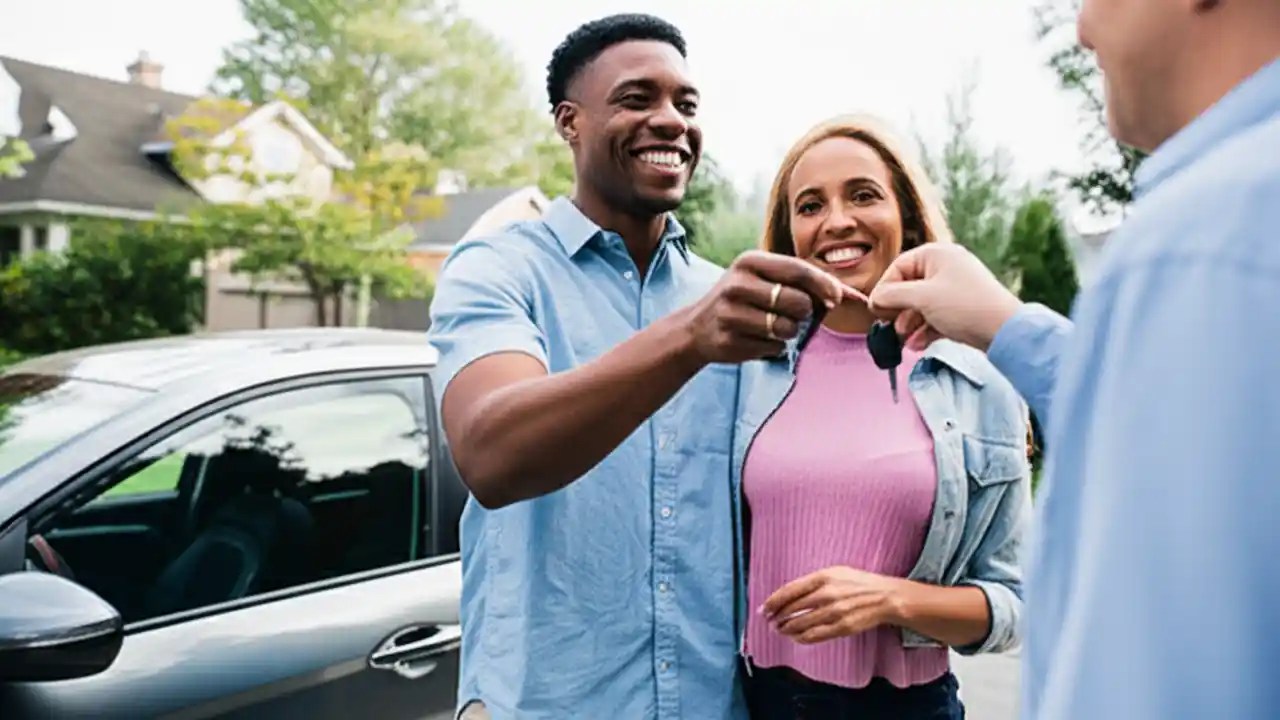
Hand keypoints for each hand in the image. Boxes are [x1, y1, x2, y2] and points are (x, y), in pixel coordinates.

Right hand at [680, 250, 865, 364]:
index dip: (824, 285)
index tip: (838, 298)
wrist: (697, 327)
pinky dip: (772, 347)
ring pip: (787, 329)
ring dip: (788, 333)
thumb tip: (850, 296)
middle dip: (804, 313)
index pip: (798, 270)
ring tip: (770, 327)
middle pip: (798, 303)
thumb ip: (803, 283)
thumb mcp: (766, 279)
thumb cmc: (744, 299)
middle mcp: (737, 284)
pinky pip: (771, 348)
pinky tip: (754, 338)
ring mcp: (730, 313)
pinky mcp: (728, 340)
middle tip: (790, 313)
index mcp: (750, 261)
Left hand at [761, 566, 906, 643]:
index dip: (774, 601)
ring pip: (801, 624)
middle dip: (777, 617)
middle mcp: (827, 593)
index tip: (764, 608)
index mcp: (823, 577)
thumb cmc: (859, 583)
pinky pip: (815, 635)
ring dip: (786, 629)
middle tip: (769, 621)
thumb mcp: (835, 572)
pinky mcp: (842, 627)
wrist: (885, 597)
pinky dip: (801, 638)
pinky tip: (795, 637)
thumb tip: (790, 594)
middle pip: (792, 608)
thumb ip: (813, 582)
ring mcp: (834, 612)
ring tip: (780, 630)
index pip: (790, 590)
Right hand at [868, 243, 1021, 351]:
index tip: (876, 310)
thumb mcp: (922, 298)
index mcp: (936, 255)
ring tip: (906, 340)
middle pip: (909, 287)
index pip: (898, 267)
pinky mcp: (961, 308)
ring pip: (921, 304)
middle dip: (898, 310)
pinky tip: (918, 345)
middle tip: (891, 327)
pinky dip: (925, 329)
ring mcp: (955, 288)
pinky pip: (935, 316)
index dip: (884, 289)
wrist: (1004, 330)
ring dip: (909, 323)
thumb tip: (875, 299)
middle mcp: (946, 267)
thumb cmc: (964, 306)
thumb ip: (893, 295)